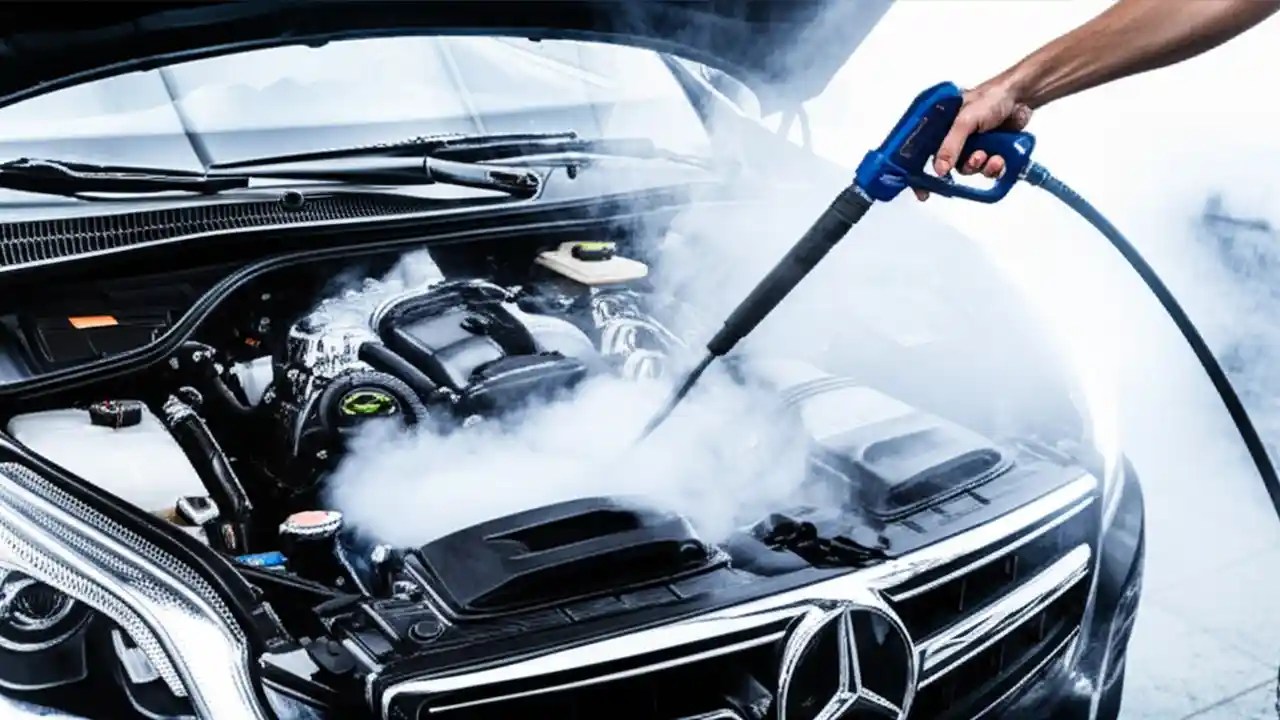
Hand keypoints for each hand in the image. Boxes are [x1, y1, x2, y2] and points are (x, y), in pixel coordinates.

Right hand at [914, 79, 1033, 200]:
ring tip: (992, 154)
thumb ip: (950, 145)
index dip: (921, 173)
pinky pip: (988, 170)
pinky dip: (995, 168)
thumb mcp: (965, 121)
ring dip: (982, 166)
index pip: (923, 153)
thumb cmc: (992, 98)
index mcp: (941, 127)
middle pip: (949, 166)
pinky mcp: (991, 151)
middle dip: (965, 166)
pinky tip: (1001, 158)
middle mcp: (954, 138)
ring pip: (970, 169)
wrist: (1022, 96)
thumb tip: (939, 170)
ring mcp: (973, 145)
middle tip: (976, 158)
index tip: (923, 192)